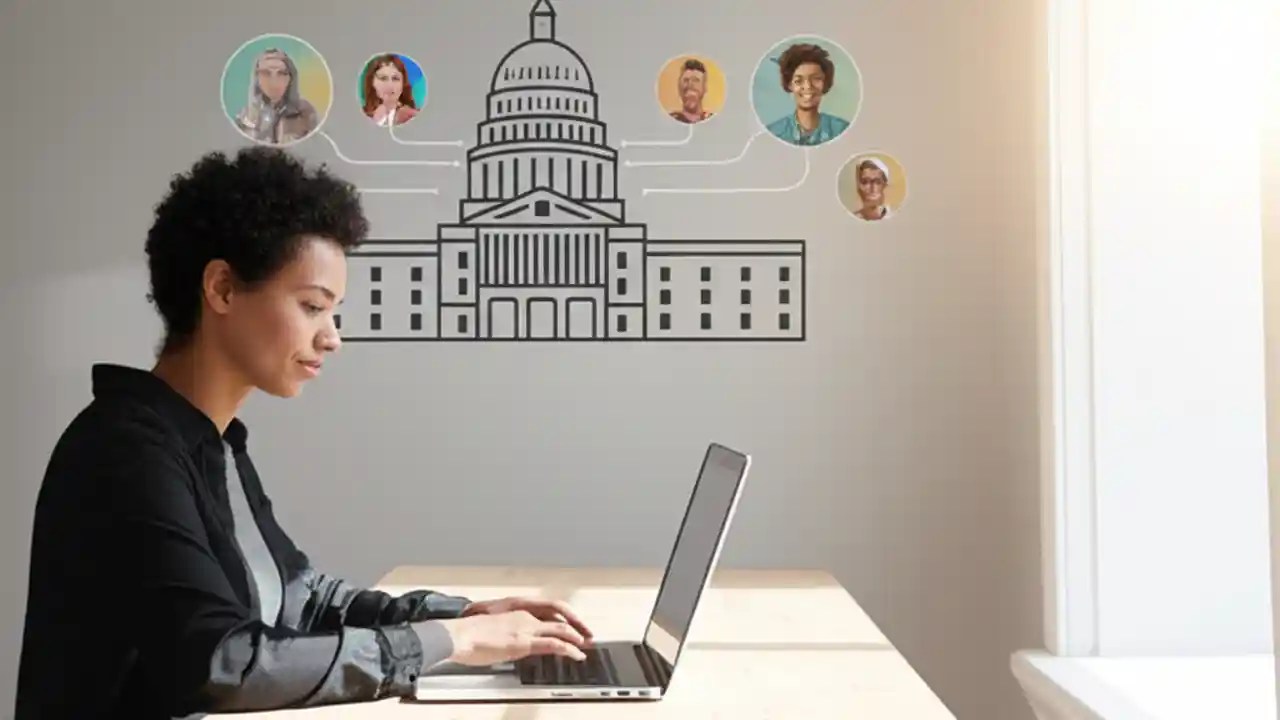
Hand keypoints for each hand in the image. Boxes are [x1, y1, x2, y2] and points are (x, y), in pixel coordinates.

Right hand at [438, 610, 587, 665]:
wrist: (459, 634)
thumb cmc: (468, 633)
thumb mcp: (491, 626)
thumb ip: (504, 629)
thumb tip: (507, 639)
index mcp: (516, 608)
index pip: (547, 609)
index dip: (562, 617)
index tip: (571, 625)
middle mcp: (524, 614)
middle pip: (559, 616)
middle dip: (575, 626)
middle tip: (586, 635)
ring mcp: (526, 627)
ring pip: (561, 629)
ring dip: (576, 638)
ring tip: (585, 646)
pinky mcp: (525, 642)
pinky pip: (554, 644)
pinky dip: (569, 649)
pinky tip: (576, 654)